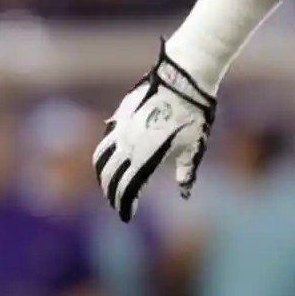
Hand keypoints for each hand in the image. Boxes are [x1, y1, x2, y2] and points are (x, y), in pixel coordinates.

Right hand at [92, 42, 215, 221]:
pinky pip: (105, 140)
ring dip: (102, 176)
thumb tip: (184, 194)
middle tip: (118, 204)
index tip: (127, 216)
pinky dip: (103, 155)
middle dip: (112, 194)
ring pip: (101, 159)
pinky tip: (110, 158)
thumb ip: (185, 172)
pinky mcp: (120, 116)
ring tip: (109, 184)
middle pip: (109, 178)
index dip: (124, 206)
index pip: (126, 190)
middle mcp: (127, 146)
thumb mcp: (194, 147)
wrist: (184, 79)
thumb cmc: (193, 115)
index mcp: (144, 158)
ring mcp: (120, 130)